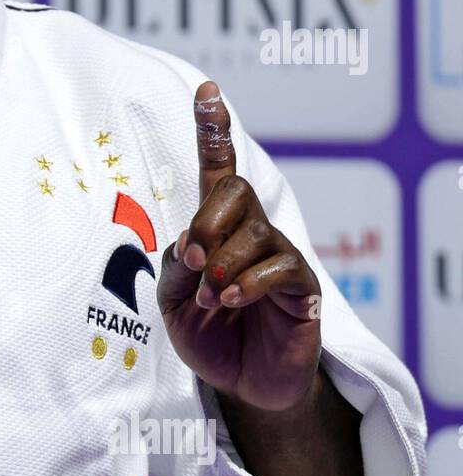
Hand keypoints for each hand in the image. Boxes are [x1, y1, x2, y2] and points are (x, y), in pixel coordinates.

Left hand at [157, 80, 321, 410]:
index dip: (214, 130)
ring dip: (222, 264)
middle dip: (208, 219)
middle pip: (236, 190)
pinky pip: (279, 266)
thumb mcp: (172, 301)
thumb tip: (193, 244)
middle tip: (194, 260)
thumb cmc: (210, 335)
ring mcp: (280, 256)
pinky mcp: (303, 286)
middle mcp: (252, 233)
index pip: (219, 170)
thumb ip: (176, 265)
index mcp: (218, 230)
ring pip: (254, 231)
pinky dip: (245, 282)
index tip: (207, 90)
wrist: (244, 385)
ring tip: (211, 296)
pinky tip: (230, 301)